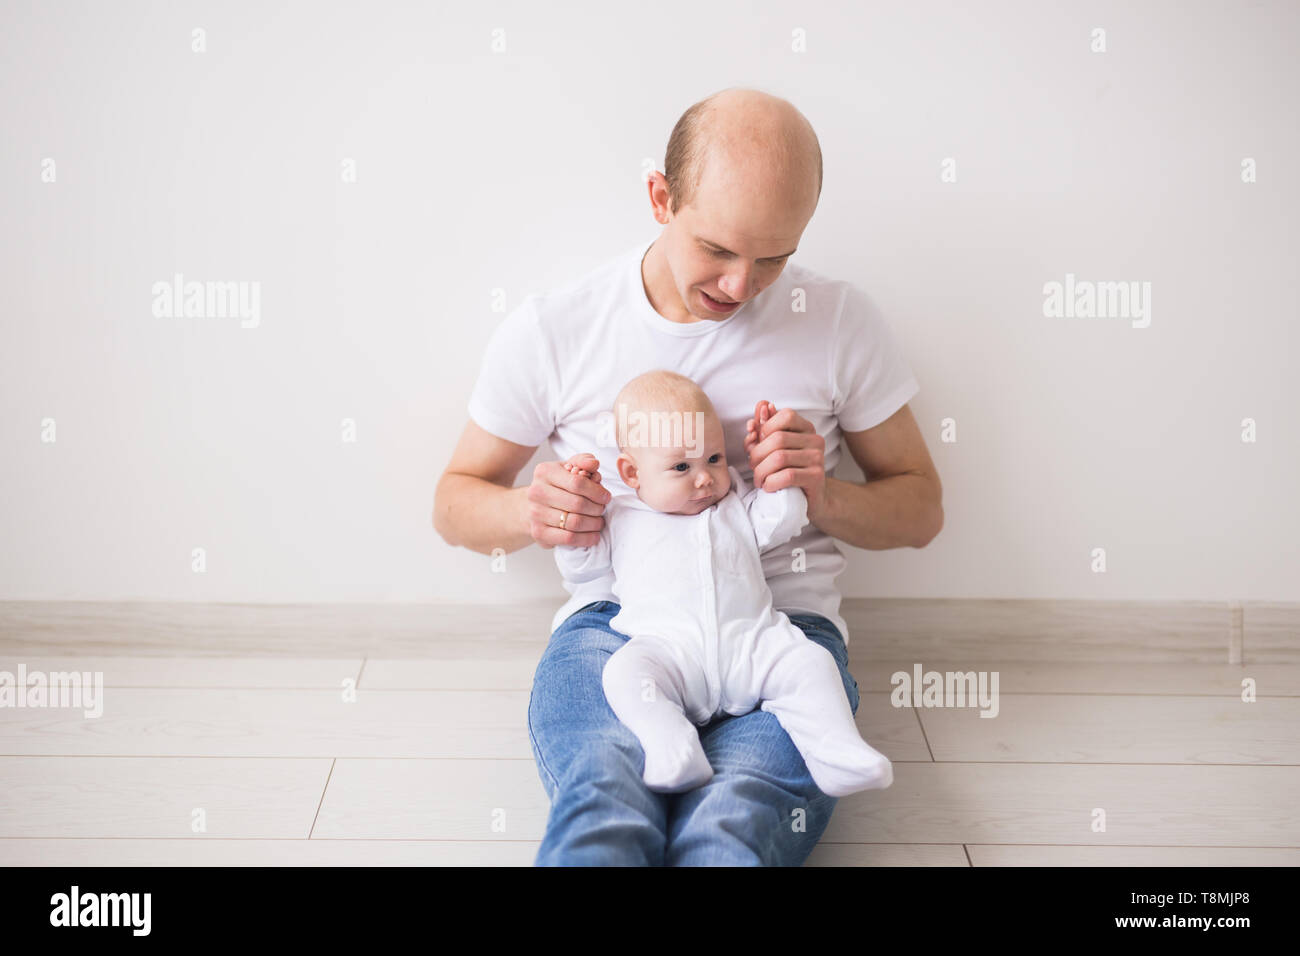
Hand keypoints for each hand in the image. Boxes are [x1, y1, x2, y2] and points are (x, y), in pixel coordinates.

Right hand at [526, 452, 611, 548]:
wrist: (532, 506)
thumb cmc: (557, 486)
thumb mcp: (568, 468)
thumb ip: (583, 461)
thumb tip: (593, 464)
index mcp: (545, 472)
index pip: (578, 482)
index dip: (597, 491)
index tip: (606, 497)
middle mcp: (536, 491)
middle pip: (578, 504)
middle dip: (597, 508)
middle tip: (602, 510)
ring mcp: (535, 513)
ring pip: (575, 522)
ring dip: (594, 524)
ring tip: (599, 522)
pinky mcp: (539, 533)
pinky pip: (568, 538)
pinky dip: (586, 539)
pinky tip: (594, 535)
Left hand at [743, 400, 826, 519]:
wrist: (809, 499)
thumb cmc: (787, 470)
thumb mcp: (773, 447)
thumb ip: (766, 426)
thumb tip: (763, 405)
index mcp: (806, 428)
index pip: (786, 415)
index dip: (765, 428)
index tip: (756, 444)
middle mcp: (816, 440)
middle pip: (778, 438)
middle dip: (757, 454)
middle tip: (753, 467)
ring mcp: (818, 459)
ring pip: (780, 458)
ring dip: (761, 471)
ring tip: (759, 480)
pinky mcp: (816, 477)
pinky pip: (787, 476)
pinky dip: (771, 482)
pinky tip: (768, 487)